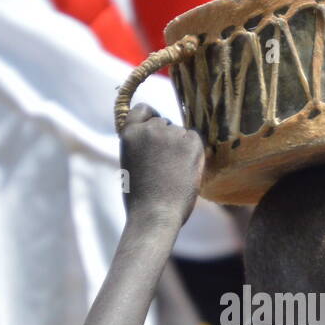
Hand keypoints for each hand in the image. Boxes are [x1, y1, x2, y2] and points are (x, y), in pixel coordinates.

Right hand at [119, 103, 203, 225]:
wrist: (154, 214)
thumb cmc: (141, 199)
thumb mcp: (131, 164)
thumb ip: (141, 146)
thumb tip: (157, 139)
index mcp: (129, 133)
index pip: (143, 110)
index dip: (150, 117)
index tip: (154, 128)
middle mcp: (149, 128)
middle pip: (164, 123)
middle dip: (166, 138)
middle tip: (165, 165)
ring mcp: (170, 134)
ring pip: (180, 132)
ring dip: (180, 147)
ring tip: (173, 173)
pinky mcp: (190, 142)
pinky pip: (195, 139)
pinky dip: (193, 152)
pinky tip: (184, 170)